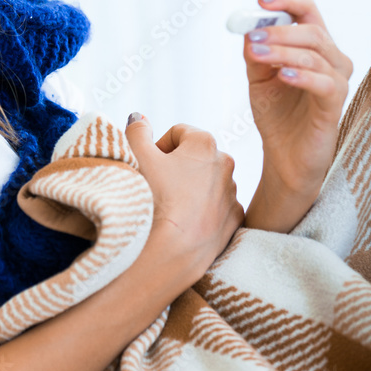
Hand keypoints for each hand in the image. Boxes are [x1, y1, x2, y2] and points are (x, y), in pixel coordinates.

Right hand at [125, 115, 243, 283]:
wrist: (169, 252)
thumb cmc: (152, 200)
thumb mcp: (136, 157)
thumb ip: (137, 131)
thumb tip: (138, 118)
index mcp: (204, 143)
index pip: (179, 132)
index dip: (159, 147)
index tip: (149, 165)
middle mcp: (226, 165)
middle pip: (195, 158)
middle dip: (177, 167)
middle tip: (157, 186)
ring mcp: (232, 194)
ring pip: (208, 183)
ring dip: (191, 189)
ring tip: (170, 207)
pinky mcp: (234, 221)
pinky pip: (218, 208)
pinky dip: (204, 211)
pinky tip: (185, 222)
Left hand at [243, 0, 352, 230]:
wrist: (284, 157)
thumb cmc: (277, 116)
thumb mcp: (258, 80)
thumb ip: (255, 55)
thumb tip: (248, 29)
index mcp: (313, 48)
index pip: (307, 12)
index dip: (287, 1)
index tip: (261, 2)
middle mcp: (331, 60)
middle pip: (312, 30)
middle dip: (279, 30)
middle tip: (252, 36)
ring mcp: (336, 83)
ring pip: (315, 54)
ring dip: (282, 51)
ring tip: (256, 54)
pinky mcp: (334, 106)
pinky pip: (324, 83)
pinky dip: (301, 75)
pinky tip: (281, 76)